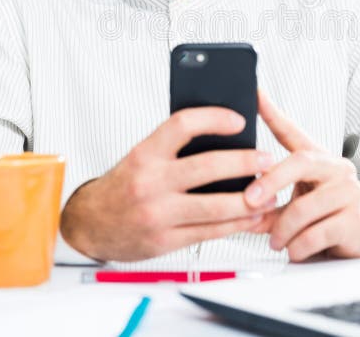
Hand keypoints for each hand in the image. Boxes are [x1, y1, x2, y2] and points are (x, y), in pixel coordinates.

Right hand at [60, 107, 275, 261]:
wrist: (90, 224)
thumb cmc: (123, 185)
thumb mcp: (142, 157)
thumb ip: (175, 148)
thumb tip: (225, 138)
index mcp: (144, 154)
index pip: (182, 125)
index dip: (214, 119)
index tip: (238, 120)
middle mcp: (150, 182)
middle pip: (207, 167)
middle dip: (245, 163)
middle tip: (267, 159)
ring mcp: (158, 213)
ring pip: (215, 206)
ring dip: (250, 200)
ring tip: (269, 193)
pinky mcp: (165, 240)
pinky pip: (210, 232)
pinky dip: (237, 225)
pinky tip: (252, 217)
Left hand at [245, 90, 359, 260]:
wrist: (357, 244)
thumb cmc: (322, 218)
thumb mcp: (293, 203)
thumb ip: (268, 200)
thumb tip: (236, 202)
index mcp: (318, 159)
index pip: (292, 131)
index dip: (272, 112)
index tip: (255, 93)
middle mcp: (337, 168)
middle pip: (300, 161)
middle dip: (270, 182)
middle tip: (249, 201)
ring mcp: (349, 192)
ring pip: (304, 207)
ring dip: (282, 229)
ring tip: (274, 241)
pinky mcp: (355, 220)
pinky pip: (316, 233)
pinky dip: (298, 246)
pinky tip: (293, 250)